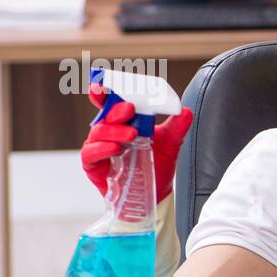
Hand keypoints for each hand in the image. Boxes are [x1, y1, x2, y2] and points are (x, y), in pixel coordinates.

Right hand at [80, 81, 192, 200]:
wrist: (154, 194)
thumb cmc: (156, 164)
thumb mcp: (170, 144)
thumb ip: (177, 128)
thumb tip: (186, 111)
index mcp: (123, 121)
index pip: (110, 102)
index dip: (104, 91)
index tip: (103, 82)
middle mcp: (108, 131)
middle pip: (104, 114)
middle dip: (115, 109)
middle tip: (130, 108)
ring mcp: (99, 147)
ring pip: (98, 132)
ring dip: (114, 130)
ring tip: (131, 134)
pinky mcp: (94, 165)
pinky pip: (91, 153)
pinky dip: (101, 148)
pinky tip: (115, 148)